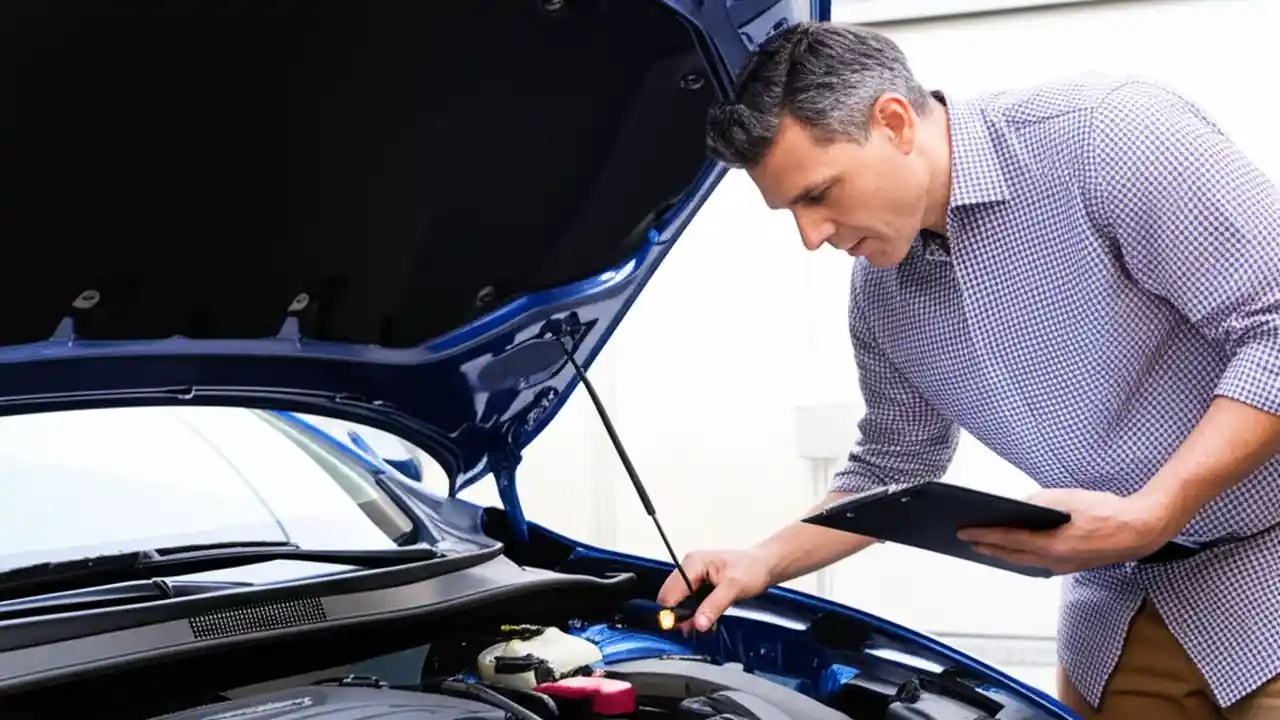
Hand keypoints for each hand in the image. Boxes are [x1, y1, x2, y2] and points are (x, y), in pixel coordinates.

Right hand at [656, 549, 772, 631]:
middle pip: (671, 596)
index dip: (672, 611)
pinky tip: (704, 621)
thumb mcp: (733, 588)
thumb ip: (713, 606)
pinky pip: (690, 601)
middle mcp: (689, 568)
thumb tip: (698, 624)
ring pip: (680, 601)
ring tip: (701, 625)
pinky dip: (695, 612)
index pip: (670, 591)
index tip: (682, 627)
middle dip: (679, 615)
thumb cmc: (751, 569)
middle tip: (693, 629)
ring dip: (688, 615)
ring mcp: (694, 576)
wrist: (763, 565)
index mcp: (693, 564)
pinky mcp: (699, 584)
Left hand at [956, 488, 1179, 574]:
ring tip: (985, 545)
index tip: (963, 532)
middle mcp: (1054, 561)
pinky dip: (1022, 556)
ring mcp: (1063, 566)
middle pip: (1011, 555)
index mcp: (1051, 544)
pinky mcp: (1072, 565)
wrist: (1140, 530)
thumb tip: (1017, 507)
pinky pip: (1039, 563)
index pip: (1007, 540)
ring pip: (1025, 562)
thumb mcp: (1066, 498)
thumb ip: (1038, 503)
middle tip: (967, 540)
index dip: (983, 535)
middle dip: (987, 548)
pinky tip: (1015, 550)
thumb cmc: (1106, 511)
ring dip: (1004, 554)